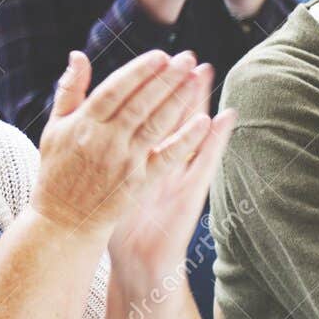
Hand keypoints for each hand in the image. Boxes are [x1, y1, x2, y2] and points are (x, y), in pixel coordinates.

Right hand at [34, 50, 213, 239]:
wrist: (63, 220)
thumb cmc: (57, 170)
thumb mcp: (55, 127)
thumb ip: (69, 89)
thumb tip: (78, 55)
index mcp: (84, 124)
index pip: (115, 89)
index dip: (139, 71)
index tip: (160, 55)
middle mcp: (105, 141)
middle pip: (141, 103)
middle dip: (166, 79)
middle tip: (186, 58)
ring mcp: (123, 162)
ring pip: (156, 124)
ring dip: (179, 100)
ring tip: (196, 78)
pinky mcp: (138, 182)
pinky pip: (166, 157)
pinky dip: (185, 139)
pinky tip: (203, 122)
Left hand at [106, 61, 236, 288]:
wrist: (136, 260)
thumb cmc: (118, 221)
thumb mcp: (107, 180)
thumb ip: (103, 148)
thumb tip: (93, 122)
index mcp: (140, 155)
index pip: (145, 115)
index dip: (150, 89)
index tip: (155, 60)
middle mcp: (161, 160)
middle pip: (170, 116)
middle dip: (177, 86)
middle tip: (187, 57)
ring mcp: (178, 173)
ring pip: (190, 131)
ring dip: (199, 102)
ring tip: (206, 73)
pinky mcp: (190, 190)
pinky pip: (204, 161)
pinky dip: (215, 140)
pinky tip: (225, 118)